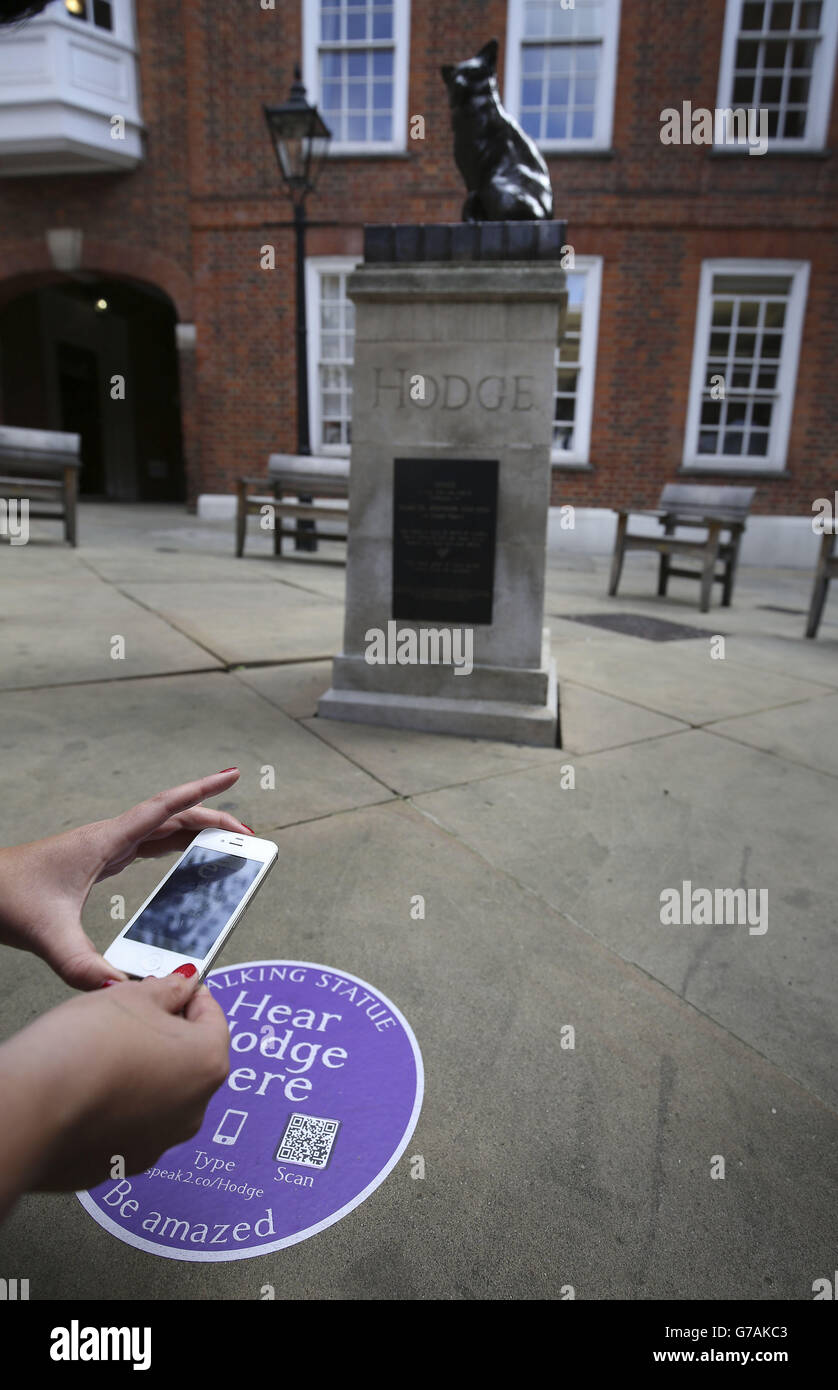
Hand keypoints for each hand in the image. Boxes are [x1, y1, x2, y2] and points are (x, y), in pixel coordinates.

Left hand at [0, 770, 252, 989]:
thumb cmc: (6, 901)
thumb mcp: (49, 937)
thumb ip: (86, 966)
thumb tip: (124, 988)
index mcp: (104, 842)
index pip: (163, 810)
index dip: (201, 792)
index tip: (232, 776)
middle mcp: (109, 838)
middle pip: (173, 818)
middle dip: (214, 819)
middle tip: (249, 834)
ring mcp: (104, 847)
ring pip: (162, 829)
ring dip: (197, 831)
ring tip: (231, 843)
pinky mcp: (98, 860)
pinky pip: (148, 845)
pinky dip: (174, 845)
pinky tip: (186, 856)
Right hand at [0, 970, 230, 1203]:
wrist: (33, 1110)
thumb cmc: (81, 1052)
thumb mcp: (130, 996)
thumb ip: (167, 990)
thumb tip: (181, 985)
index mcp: (207, 1063)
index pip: (214, 1017)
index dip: (191, 995)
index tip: (175, 986)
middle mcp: (193, 1109)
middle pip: (191, 1058)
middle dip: (167, 1034)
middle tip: (136, 1015)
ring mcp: (160, 1142)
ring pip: (163, 1093)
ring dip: (145, 1071)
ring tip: (106, 1052)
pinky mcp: (125, 1163)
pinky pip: (133, 1124)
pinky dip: (121, 1104)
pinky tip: (94, 1087)